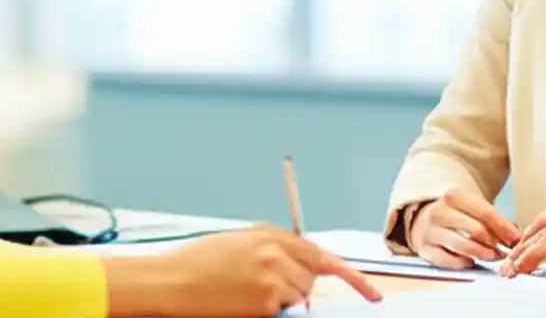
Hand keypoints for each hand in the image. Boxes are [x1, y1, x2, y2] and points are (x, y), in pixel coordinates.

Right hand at [103, 225, 381, 316]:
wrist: (174, 282)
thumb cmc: (200, 262)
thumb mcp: (242, 241)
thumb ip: (275, 247)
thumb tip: (302, 262)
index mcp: (272, 235)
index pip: (321, 255)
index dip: (350, 276)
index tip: (372, 294)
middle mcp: (278, 253)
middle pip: (311, 278)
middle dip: (296, 284)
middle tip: (263, 283)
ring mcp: (274, 279)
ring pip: (299, 296)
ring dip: (282, 298)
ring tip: (247, 290)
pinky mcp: (266, 303)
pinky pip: (282, 311)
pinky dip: (268, 310)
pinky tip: (242, 300)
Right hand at [408, 189, 521, 268]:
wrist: (424, 221)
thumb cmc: (455, 215)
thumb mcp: (472, 208)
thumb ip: (494, 220)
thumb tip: (516, 236)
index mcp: (454, 196)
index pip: (485, 212)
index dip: (503, 228)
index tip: (515, 238)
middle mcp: (440, 212)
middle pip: (476, 230)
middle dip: (495, 243)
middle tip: (505, 250)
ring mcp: (431, 232)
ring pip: (464, 246)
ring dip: (483, 254)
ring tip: (492, 256)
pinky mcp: (426, 250)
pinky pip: (450, 261)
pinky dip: (465, 262)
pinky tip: (472, 260)